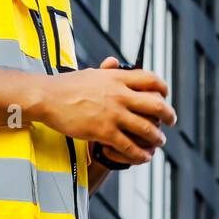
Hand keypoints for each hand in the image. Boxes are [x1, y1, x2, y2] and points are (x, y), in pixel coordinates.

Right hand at [38, 56, 176, 166]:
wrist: (47, 97)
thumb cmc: (67, 85)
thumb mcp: (91, 73)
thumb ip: (107, 70)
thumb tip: (114, 62)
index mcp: (118, 78)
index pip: (151, 80)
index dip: (163, 89)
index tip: (165, 96)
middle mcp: (120, 95)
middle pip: (156, 104)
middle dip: (168, 115)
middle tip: (171, 120)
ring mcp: (113, 114)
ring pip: (146, 128)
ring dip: (157, 136)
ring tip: (160, 140)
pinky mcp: (103, 132)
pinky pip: (129, 146)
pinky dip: (140, 153)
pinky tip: (144, 156)